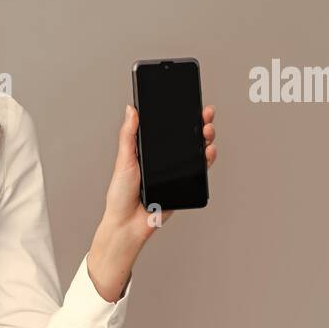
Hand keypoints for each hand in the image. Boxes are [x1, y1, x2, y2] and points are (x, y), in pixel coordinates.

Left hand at [103, 102, 217, 240]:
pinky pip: (199, 171)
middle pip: (185, 139)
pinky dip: (207, 160)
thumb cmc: (120, 194)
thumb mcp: (123, 160)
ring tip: (207, 132)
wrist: (128, 224)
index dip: (180, 117)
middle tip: (205, 115)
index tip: (189, 103)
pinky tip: (208, 151)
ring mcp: (175, 173)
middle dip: (199, 125)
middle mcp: (163, 161)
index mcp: (148, 151)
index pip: (167, 130)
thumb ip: (128, 135)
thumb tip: (130, 109)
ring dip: (205, 140)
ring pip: (195, 153)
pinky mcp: (184, 186)